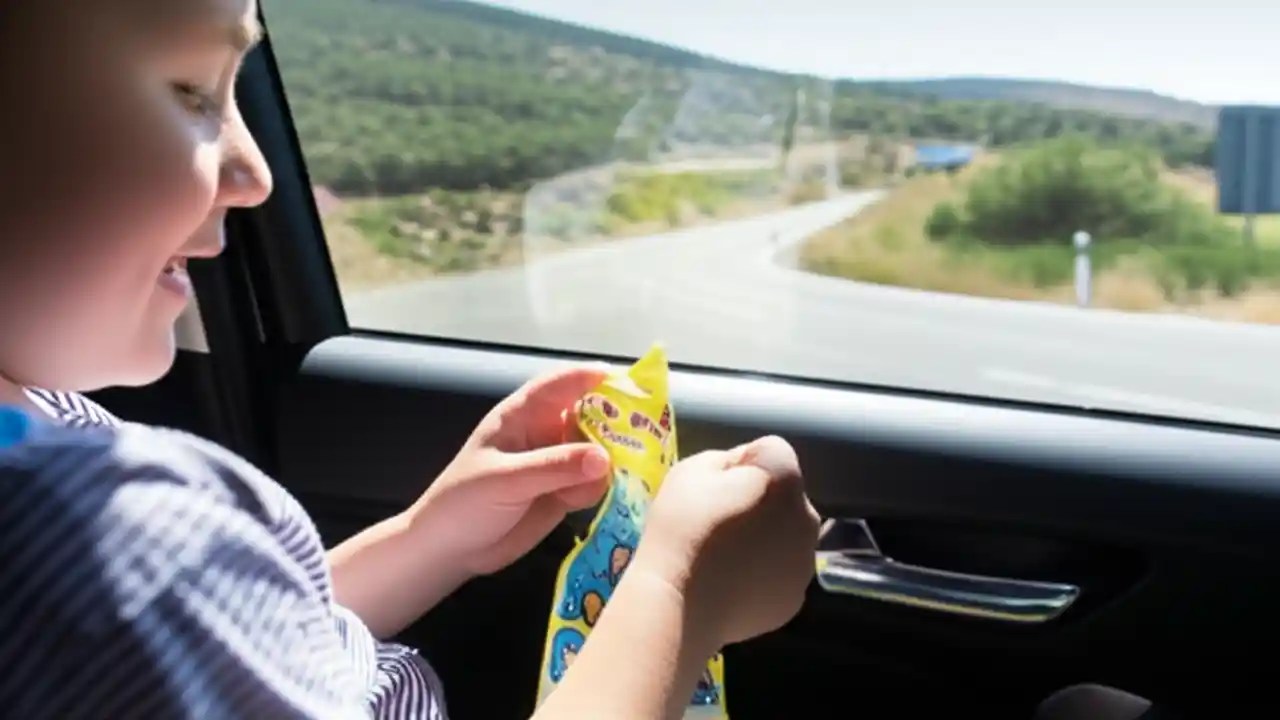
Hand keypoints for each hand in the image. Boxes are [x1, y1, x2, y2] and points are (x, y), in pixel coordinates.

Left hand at [409, 366, 612, 576]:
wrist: (449, 551)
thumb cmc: (464, 502)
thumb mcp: (506, 480)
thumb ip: (554, 467)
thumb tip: (604, 457)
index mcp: (523, 415)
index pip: (563, 384)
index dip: (594, 379)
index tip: (629, 383)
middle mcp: (545, 434)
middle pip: (591, 415)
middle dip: (617, 422)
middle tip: (646, 435)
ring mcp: (557, 464)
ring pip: (599, 451)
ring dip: (614, 460)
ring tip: (626, 474)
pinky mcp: (564, 494)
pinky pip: (594, 483)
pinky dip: (603, 488)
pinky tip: (596, 498)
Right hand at [631, 435, 820, 646]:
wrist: (679, 603)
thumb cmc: (683, 529)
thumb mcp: (692, 469)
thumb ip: (730, 458)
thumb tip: (745, 468)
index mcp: (785, 478)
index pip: (771, 451)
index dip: (742, 463)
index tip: (717, 487)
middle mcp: (807, 516)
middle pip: (784, 498)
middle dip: (760, 503)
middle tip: (720, 522)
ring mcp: (805, 562)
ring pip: (785, 538)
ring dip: (763, 540)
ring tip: (723, 557)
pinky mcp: (794, 598)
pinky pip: (779, 575)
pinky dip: (761, 576)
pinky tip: (730, 584)